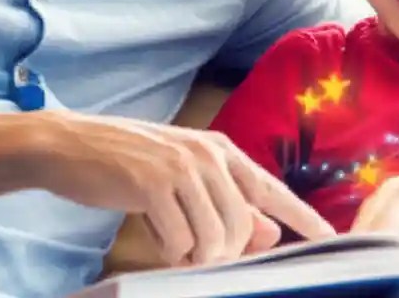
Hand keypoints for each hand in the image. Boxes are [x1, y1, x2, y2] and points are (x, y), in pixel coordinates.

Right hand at [26, 110, 334, 266]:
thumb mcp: (181, 177)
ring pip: (215, 238)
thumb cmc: (125, 163)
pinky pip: (181, 241)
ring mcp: (182, 167)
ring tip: (170, 239)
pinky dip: (169, 250)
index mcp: (219, 150)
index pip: (272, 187)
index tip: (329, 236)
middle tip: (189, 250)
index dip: (302, 215)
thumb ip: (226, 202)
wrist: (69, 145)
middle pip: (242, 228)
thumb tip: (267, 232)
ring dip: (193, 253)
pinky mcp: (155, 184)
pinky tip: (154, 234)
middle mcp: (208, 154)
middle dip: (221, 252)